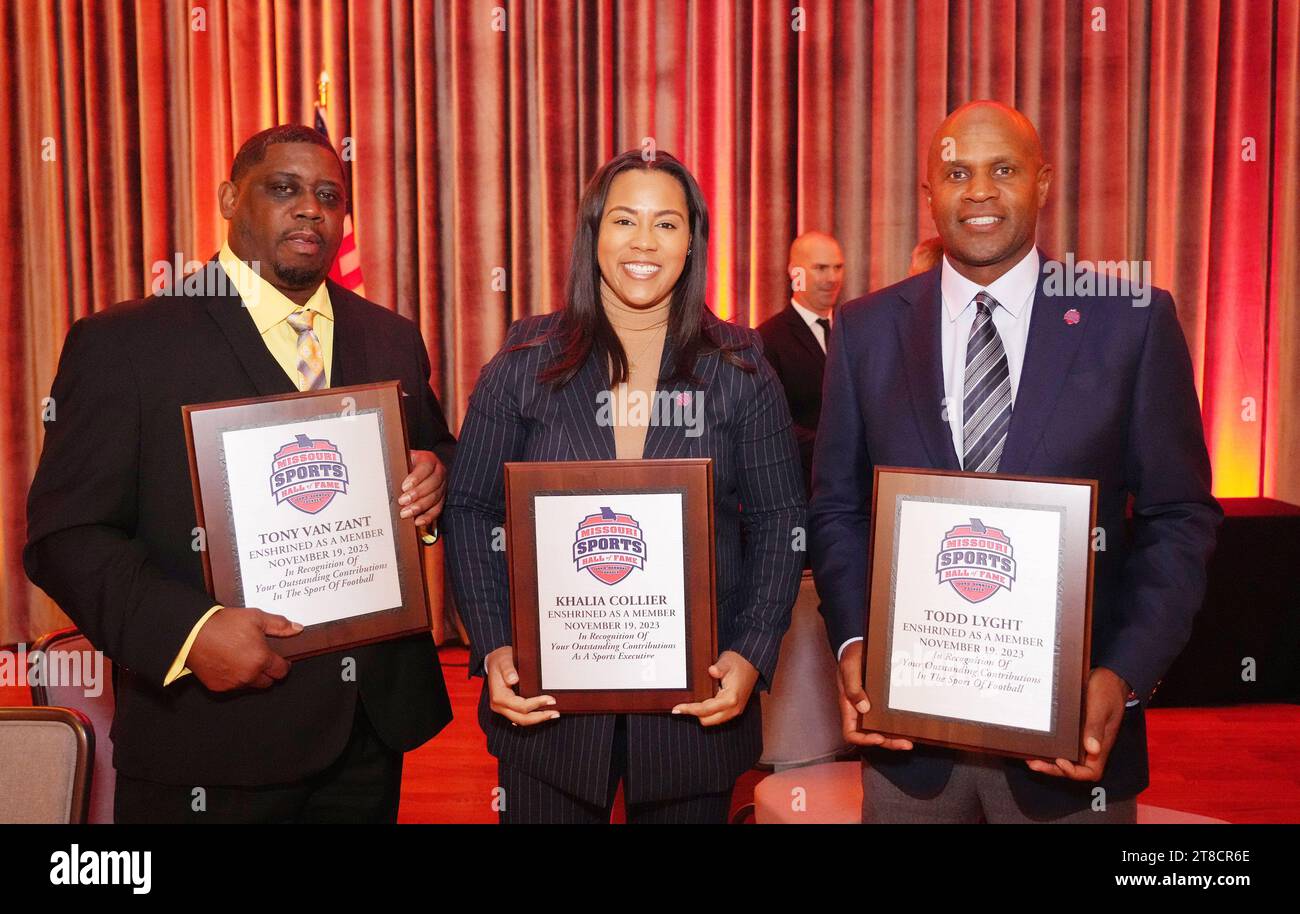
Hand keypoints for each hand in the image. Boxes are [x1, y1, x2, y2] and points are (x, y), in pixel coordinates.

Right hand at [186, 607, 301, 691]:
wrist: (193, 633)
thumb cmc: (224, 624)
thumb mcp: (256, 618)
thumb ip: (279, 625)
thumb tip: (298, 629)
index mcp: (261, 659)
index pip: (282, 671)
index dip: (284, 665)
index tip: (282, 661)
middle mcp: (249, 675)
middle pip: (268, 682)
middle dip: (269, 672)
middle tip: (263, 660)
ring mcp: (233, 683)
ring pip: (251, 686)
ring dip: (253, 677)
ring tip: (246, 660)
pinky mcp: (219, 687)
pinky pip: (234, 687)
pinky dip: (235, 679)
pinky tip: (231, 665)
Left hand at [398, 450, 446, 526]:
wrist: (411, 469)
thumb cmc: (405, 465)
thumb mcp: (401, 460)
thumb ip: (397, 465)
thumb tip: (384, 474)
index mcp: (429, 459)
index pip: (426, 467)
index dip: (416, 477)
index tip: (404, 486)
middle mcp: (438, 471)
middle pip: (432, 483)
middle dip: (417, 494)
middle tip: (402, 501)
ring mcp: (441, 485)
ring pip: (435, 498)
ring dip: (420, 507)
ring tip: (406, 512)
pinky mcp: (441, 499)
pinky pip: (437, 509)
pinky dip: (427, 516)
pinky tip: (417, 520)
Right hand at [484, 646, 557, 725]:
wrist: (495, 661)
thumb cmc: (501, 660)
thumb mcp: (504, 660)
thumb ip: (508, 670)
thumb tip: (513, 679)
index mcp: (499, 696)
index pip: (520, 706)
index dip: (536, 704)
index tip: (550, 699)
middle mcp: (499, 705)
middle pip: (521, 718)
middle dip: (540, 717)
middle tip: (555, 712)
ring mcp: (503, 708)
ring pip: (521, 720)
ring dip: (538, 719)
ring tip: (553, 714)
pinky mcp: (508, 708)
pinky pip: (521, 716)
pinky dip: (533, 716)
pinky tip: (544, 712)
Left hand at [671, 651, 759, 725]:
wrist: (752, 663)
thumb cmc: (738, 662)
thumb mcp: (727, 661)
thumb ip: (719, 667)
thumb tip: (711, 670)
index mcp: (730, 698)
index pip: (705, 709)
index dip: (689, 709)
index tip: (676, 708)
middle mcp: (734, 708)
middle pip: (707, 720)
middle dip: (693, 714)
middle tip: (681, 706)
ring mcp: (735, 711)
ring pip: (712, 721)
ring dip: (701, 714)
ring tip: (689, 705)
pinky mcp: (734, 710)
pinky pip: (717, 717)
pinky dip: (708, 713)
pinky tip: (701, 703)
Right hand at [837, 640, 912, 749]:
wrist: (860, 645)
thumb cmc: (851, 656)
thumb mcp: (849, 668)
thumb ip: (853, 687)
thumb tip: (863, 708)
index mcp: (849, 706)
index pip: (851, 733)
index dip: (863, 740)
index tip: (878, 737)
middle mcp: (860, 711)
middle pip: (871, 736)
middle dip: (888, 742)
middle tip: (905, 743)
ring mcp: (872, 707)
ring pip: (882, 730)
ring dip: (895, 738)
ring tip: (911, 740)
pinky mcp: (882, 701)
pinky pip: (889, 717)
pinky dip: (899, 724)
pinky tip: (911, 725)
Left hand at [1026, 666, 1127, 779]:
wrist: (1108, 675)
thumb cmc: (1108, 690)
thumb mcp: (1100, 708)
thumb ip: (1096, 728)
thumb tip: (1092, 749)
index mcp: (1101, 744)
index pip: (1090, 772)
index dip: (1075, 772)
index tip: (1060, 762)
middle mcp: (1090, 745)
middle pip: (1073, 768)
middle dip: (1053, 769)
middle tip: (1034, 763)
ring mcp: (1082, 737)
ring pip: (1066, 756)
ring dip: (1048, 760)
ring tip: (1030, 757)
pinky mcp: (1074, 729)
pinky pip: (1062, 742)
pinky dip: (1050, 745)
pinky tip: (1036, 742)